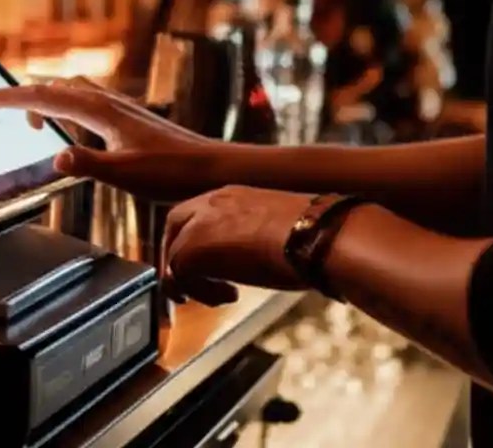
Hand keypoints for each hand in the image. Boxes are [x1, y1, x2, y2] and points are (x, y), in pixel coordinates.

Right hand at [0, 77, 220, 199]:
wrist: (211, 167)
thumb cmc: (172, 173)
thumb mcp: (127, 175)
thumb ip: (89, 164)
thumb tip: (55, 156)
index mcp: (98, 111)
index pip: (38, 98)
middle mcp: (105, 101)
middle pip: (46, 88)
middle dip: (11, 95)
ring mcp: (116, 107)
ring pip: (66, 90)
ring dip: (38, 99)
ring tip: (25, 120)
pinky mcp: (125, 117)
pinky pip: (82, 100)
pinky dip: (61, 105)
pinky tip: (66, 124)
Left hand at [162, 186, 312, 305]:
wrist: (320, 236)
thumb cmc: (314, 235)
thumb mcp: (276, 225)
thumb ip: (253, 233)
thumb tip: (253, 255)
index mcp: (231, 194)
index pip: (195, 211)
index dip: (194, 238)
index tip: (204, 262)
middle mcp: (210, 203)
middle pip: (173, 227)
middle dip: (177, 256)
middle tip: (190, 283)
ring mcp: (199, 225)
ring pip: (173, 256)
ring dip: (193, 283)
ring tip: (220, 297)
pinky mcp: (194, 249)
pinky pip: (178, 276)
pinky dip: (200, 292)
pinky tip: (230, 297)